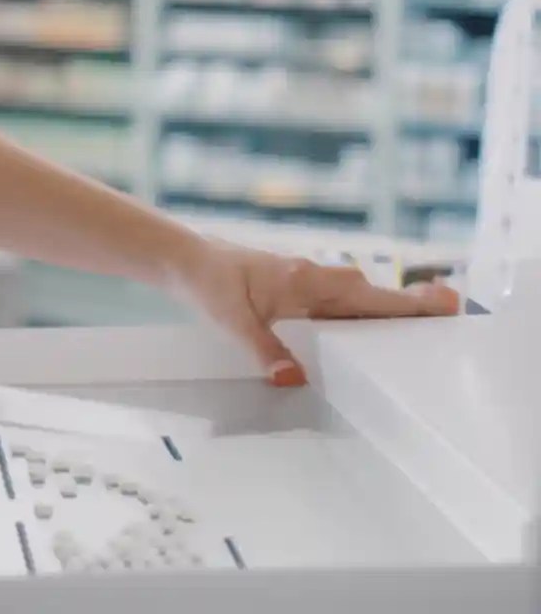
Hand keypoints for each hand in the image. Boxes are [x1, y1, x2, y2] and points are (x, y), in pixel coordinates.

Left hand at [175, 241, 460, 386]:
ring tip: (424, 332)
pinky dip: (362, 315)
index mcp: (307, 281)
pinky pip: (340, 304)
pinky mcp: (299, 290)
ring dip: (388, 313)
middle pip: (373, 297)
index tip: (445, 305)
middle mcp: (315, 278)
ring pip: (359, 300)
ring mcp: (309, 283)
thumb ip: (263, 350)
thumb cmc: (207, 284)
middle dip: (411, 308)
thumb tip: (293, 379)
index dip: (407, 302)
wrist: (185, 259)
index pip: (367, 296)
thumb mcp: (230, 322)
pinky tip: (370, 336)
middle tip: (453, 318)